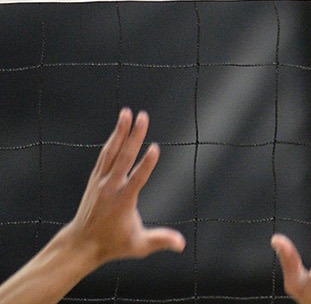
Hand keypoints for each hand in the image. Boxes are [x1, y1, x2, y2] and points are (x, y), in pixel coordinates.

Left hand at [60, 110, 184, 267]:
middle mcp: (110, 188)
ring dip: (120, 131)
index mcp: (123, 201)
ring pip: (111, 151)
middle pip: (123, 157)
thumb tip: (181, 244)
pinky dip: (112, 141)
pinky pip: (104, 155)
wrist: (81, 244)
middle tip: (143, 116)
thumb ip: (160, 240)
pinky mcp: (95, 179)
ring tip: (128, 112)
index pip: (136, 179)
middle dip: (134, 136)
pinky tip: (119, 129)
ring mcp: (100, 182)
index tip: (155, 147)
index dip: (146, 164)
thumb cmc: (113, 244)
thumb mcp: (138, 246)